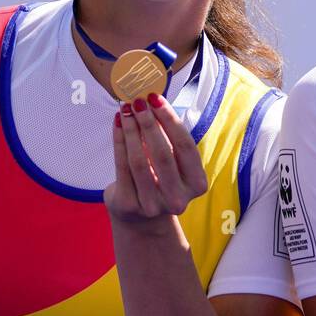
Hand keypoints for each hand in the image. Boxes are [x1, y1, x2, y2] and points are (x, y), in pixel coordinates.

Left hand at [104, 93, 208, 229]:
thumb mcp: (174, 163)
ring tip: (126, 109)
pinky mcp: (130, 205)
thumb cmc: (161, 179)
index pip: (185, 146)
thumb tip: (153, 100)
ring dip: (131, 130)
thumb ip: (170, 138)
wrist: (141, 217)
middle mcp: (178, 198)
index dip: (170, 120)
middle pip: (163, 154)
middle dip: (149, 123)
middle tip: (138, 100)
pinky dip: (119, 141)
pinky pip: (122, 167)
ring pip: (139, 160)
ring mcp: (153, 205)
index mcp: (197, 184)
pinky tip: (118, 123)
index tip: (156, 98)